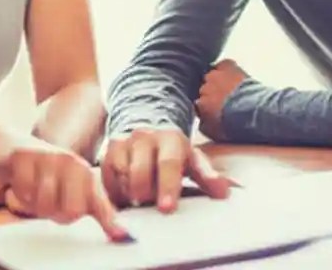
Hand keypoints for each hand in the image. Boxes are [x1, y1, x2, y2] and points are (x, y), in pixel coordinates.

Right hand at [0, 133, 127, 240]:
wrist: (8, 145)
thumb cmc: (44, 173)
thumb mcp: (73, 187)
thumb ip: (97, 208)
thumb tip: (122, 233)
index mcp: (85, 173)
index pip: (98, 201)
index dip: (109, 219)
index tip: (122, 236)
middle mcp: (70, 163)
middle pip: (70, 211)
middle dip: (56, 214)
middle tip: (49, 201)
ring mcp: (47, 158)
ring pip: (45, 204)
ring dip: (35, 204)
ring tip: (34, 189)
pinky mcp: (23, 157)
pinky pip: (23, 193)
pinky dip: (19, 193)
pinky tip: (20, 181)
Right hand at [101, 126, 232, 212]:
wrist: (146, 125)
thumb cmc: (173, 151)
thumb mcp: (193, 159)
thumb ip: (207, 176)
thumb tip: (224, 192)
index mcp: (170, 139)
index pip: (168, 163)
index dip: (167, 187)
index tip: (167, 208)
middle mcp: (144, 138)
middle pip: (140, 172)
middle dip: (145, 194)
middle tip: (151, 206)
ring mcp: (123, 144)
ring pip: (121, 176)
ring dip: (130, 195)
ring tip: (140, 203)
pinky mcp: (107, 154)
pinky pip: (107, 180)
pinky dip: (116, 194)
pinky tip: (126, 200)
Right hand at [195, 59, 249, 140]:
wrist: (254, 112)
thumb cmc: (235, 125)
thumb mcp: (214, 131)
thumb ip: (204, 123)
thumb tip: (203, 119)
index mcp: (199, 105)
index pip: (197, 103)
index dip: (205, 106)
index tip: (212, 109)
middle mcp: (203, 88)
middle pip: (203, 87)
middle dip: (211, 93)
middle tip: (223, 99)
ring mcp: (214, 76)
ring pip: (211, 75)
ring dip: (218, 80)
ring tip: (229, 87)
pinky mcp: (227, 66)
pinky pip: (223, 65)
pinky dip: (226, 68)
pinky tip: (232, 74)